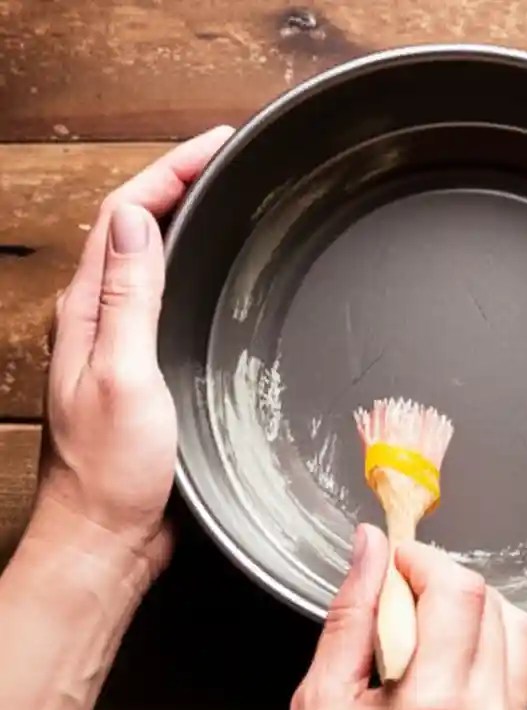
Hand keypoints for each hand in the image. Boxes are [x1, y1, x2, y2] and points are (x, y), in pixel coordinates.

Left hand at [33, 125, 233, 576]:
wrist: (106, 538)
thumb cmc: (110, 471)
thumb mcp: (122, 376)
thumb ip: (128, 299)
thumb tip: (136, 222)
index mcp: (88, 312)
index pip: (124, 215)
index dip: (168, 170)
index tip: (217, 143)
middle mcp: (98, 320)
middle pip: (134, 227)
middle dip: (176, 180)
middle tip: (226, 155)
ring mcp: (119, 345)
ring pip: (149, 259)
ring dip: (182, 218)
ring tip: (223, 194)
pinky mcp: (143, 371)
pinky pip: (164, 297)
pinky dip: (190, 265)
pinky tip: (215, 271)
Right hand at [292, 525, 526, 709]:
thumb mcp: (324, 704)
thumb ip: (348, 618)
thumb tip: (368, 549)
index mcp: (436, 704)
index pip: (458, 589)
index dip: (421, 560)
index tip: (393, 562)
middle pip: (489, 600)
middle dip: (442, 581)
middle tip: (399, 597)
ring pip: (515, 624)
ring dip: (471, 608)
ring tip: (422, 630)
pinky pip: (520, 660)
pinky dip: (488, 640)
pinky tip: (445, 658)